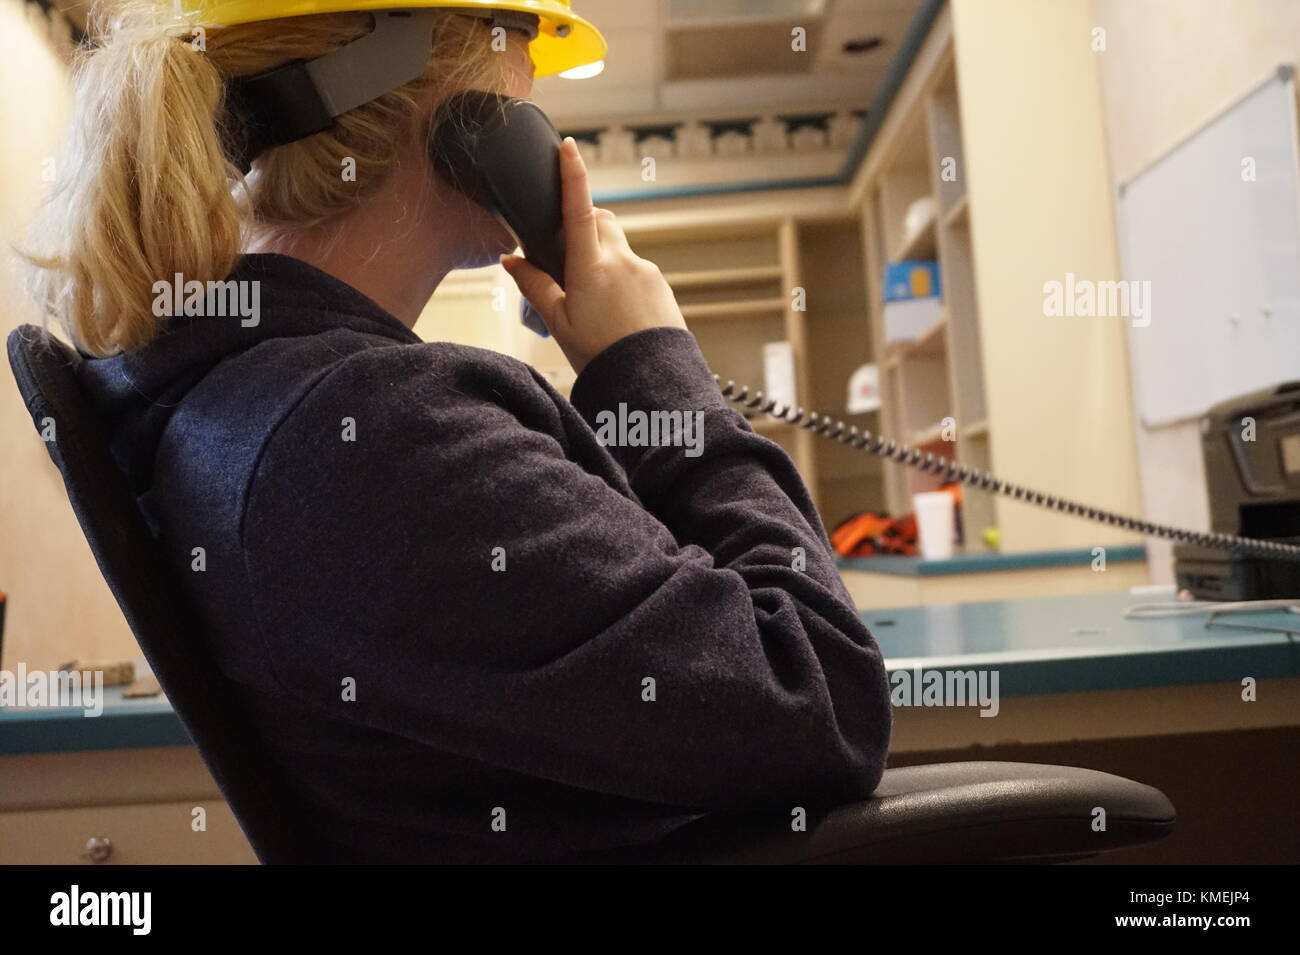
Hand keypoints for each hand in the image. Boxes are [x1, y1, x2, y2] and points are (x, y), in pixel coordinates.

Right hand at [500, 137, 686, 374]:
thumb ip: (536, 287)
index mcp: (592, 266)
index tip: (568, 146)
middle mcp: (623, 261)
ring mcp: (647, 272)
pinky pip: (637, 270)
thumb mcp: (560, 323)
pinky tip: (616, 312)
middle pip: (602, 220)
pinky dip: (622, 280)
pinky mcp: (662, 286)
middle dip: (584, 223)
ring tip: (593, 300)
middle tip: (567, 253)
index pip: (578, 209)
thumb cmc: (601, 356)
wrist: (651, 382)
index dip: (573, 174)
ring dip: (603, 257)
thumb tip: (512, 261)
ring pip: (619, 247)